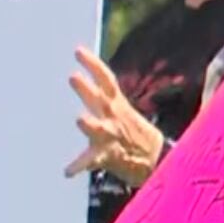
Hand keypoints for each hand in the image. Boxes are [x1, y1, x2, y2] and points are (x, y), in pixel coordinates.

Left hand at [63, 47, 166, 185]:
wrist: (157, 161)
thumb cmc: (136, 136)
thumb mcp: (126, 114)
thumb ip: (111, 102)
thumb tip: (100, 84)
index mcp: (118, 105)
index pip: (105, 79)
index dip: (93, 65)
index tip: (77, 51)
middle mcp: (113, 117)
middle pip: (99, 99)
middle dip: (86, 89)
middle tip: (72, 77)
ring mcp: (111, 137)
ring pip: (99, 128)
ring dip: (89, 123)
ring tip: (80, 119)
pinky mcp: (107, 156)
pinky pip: (91, 161)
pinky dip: (79, 165)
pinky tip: (67, 171)